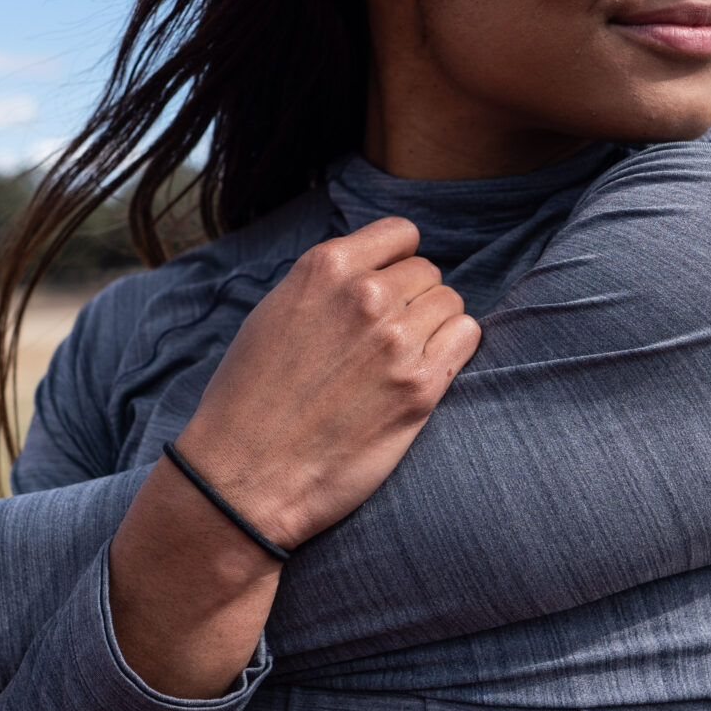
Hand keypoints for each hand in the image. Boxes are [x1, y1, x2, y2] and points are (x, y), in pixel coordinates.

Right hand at [174, 215, 480, 548]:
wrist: (244, 475)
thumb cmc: (249, 399)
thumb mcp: (274, 313)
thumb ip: (327, 285)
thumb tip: (374, 273)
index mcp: (326, 268)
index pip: (400, 234)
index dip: (397, 261)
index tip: (388, 286)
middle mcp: (366, 295)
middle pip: (427, 272)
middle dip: (412, 299)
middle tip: (386, 338)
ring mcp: (397, 341)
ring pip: (450, 303)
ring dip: (434, 325)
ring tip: (402, 358)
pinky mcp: (421, 388)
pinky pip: (466, 337)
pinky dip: (453, 349)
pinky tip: (424, 372)